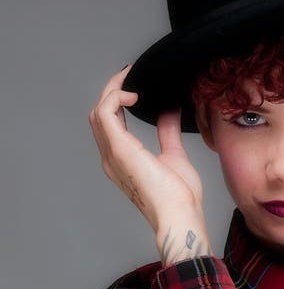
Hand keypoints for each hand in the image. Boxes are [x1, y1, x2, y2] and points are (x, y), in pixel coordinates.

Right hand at [88, 65, 206, 233]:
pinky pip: (105, 113)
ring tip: (129, 78)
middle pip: (99, 115)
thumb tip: (169, 112)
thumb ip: (168, 133)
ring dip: (112, 90)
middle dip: (112, 91)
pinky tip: (132, 95)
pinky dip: (115, 97)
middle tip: (130, 74)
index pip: (109, 124)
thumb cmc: (179, 196)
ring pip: (98, 111)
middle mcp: (111, 157)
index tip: (134, 85)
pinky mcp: (119, 149)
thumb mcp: (174, 155)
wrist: (180, 214)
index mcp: (122, 160)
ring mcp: (112, 153)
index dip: (117, 101)